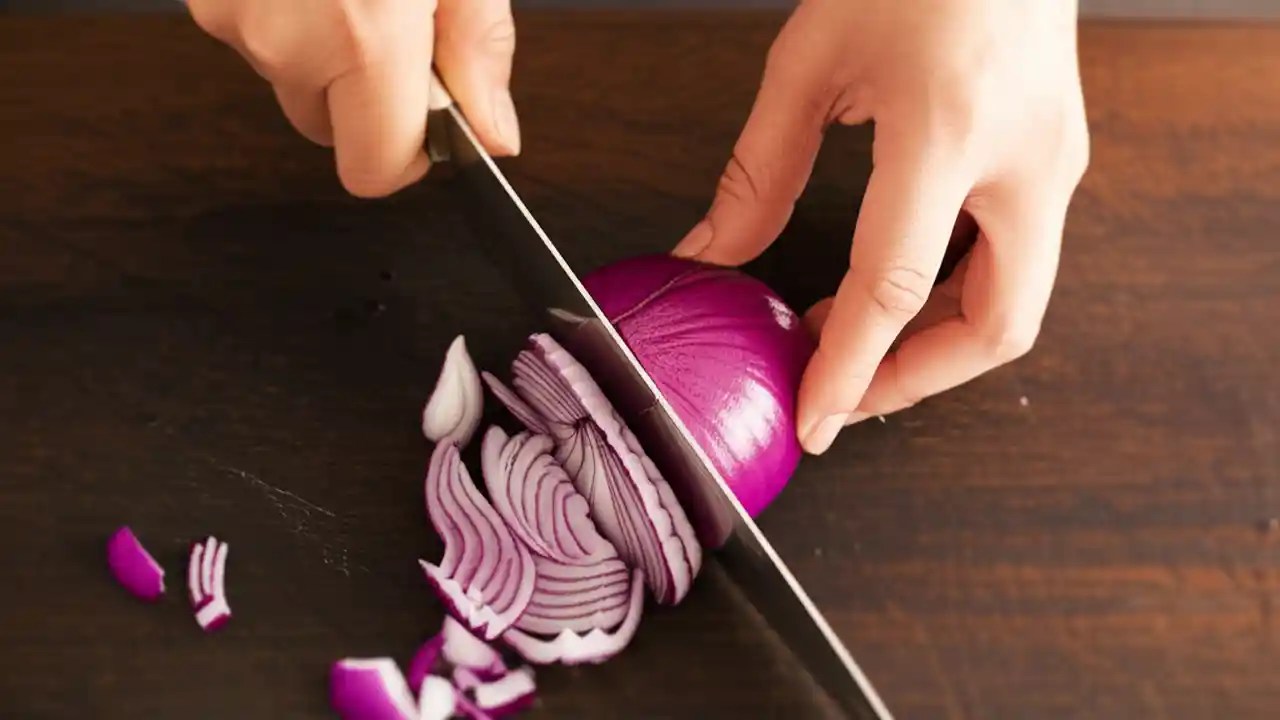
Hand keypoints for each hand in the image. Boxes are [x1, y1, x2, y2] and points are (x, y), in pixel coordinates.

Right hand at [186, 0, 519, 196]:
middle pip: (326, 130)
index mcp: (362, 34)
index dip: (409, 155)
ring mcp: (229, 14)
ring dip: (321, 47)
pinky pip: (253, 32)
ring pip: (287, 78)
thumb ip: (479, 51)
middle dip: (363, 93)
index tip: (429, 117)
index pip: (375, 170)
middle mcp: (283, 37)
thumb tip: (492, 135)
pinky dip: (283, 12)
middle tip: (392, 18)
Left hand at [673, 0, 1089, 453]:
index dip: (850, 369)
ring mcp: (1056, 165)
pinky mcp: (1058, 161)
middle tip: (843, 396)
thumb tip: (714, 252)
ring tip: (860, 347)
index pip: (895, 289)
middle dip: (916, 379)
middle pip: (996, 327)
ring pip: (1017, 303)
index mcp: (948, 132)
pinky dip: (961, 298)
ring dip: (939, 344)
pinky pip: (1020, 262)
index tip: (813, 419)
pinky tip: (905, 294)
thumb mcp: (811, 59)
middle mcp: (1023, 160)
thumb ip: (759, 169)